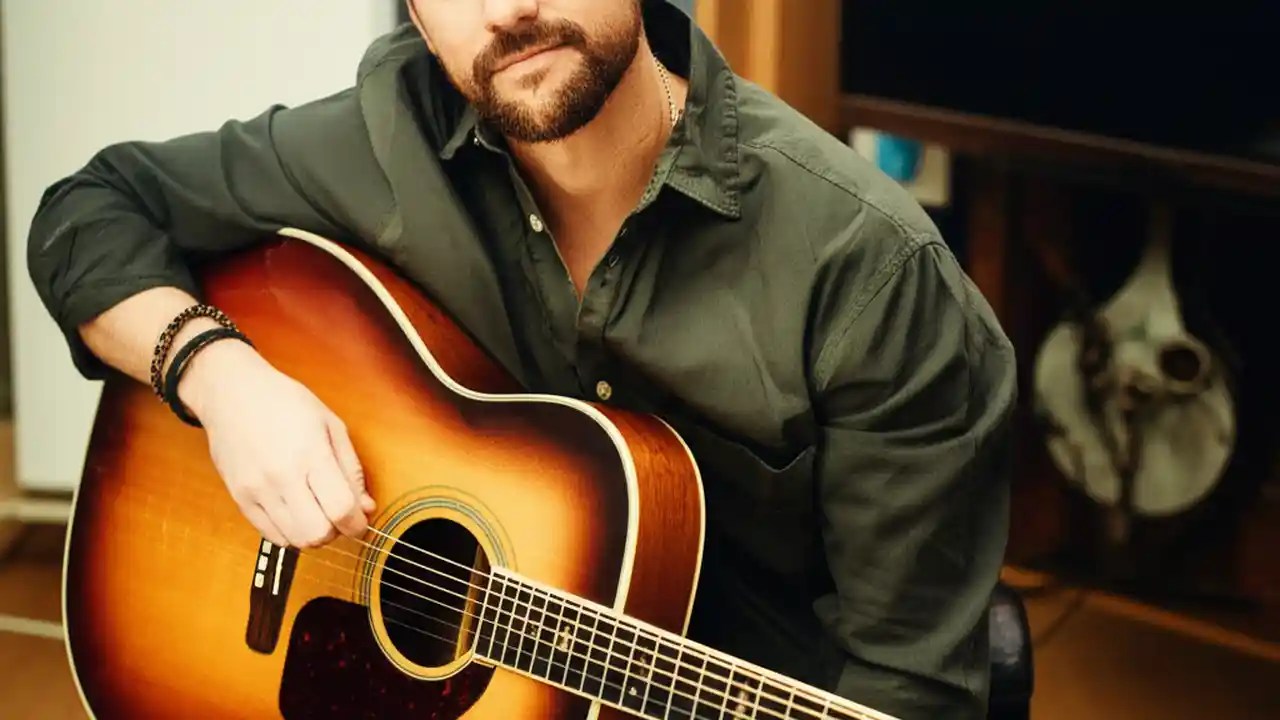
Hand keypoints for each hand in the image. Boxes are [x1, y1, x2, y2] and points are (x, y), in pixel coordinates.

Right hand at [178, 339, 375, 547]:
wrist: (232, 393)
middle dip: (336, 532)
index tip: (360, 520)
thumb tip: (365, 507)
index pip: (340, 509)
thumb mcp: (331, 425)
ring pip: (294, 540)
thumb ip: (352, 470)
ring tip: (316, 512)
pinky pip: (270, 535)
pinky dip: (290, 533)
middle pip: (317, 533)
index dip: (357, 524)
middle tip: (338, 516)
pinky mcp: (239, 498)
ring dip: (313, 535)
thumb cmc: (284, 403)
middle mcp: (281, 476)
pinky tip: (295, 512)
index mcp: (310, 453)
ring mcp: (256, 489)